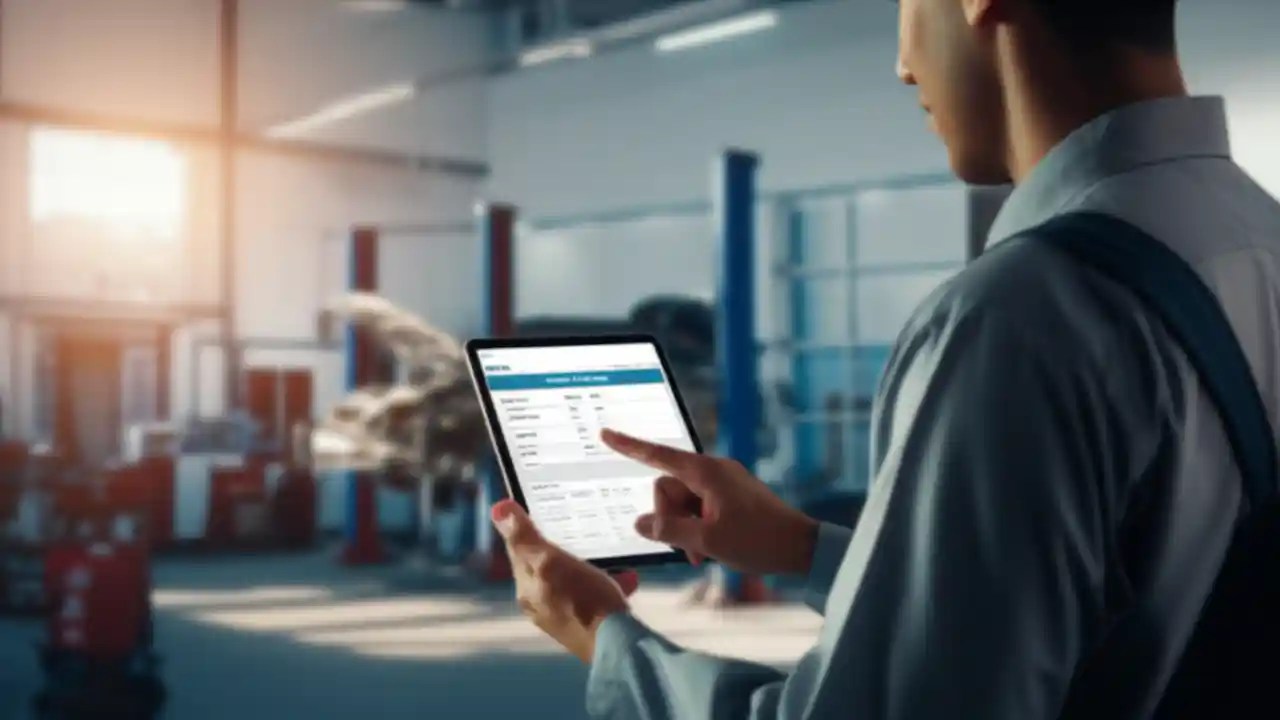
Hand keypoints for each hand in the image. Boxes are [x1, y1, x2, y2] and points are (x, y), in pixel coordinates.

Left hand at [492, 500, 638, 662]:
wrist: (617, 647)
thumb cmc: (584, 601)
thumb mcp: (552, 563)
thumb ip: (525, 539)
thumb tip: (497, 508)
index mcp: (526, 590)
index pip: (518, 551)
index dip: (526, 528)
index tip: (542, 509)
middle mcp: (538, 607)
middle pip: (544, 567)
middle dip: (560, 550)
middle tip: (579, 530)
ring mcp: (561, 620)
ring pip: (569, 582)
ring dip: (584, 567)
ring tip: (606, 555)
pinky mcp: (585, 628)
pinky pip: (589, 597)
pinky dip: (602, 585)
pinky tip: (624, 578)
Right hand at [601, 429, 819, 575]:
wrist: (802, 547)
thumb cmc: (758, 541)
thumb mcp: (707, 541)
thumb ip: (669, 530)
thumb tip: (640, 523)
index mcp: (705, 472)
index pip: (657, 456)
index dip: (629, 446)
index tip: (605, 434)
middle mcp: (712, 471)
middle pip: (668, 487)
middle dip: (669, 518)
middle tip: (689, 549)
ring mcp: (722, 482)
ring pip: (682, 501)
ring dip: (684, 528)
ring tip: (702, 554)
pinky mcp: (730, 495)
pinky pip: (699, 506)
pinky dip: (697, 527)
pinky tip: (709, 548)